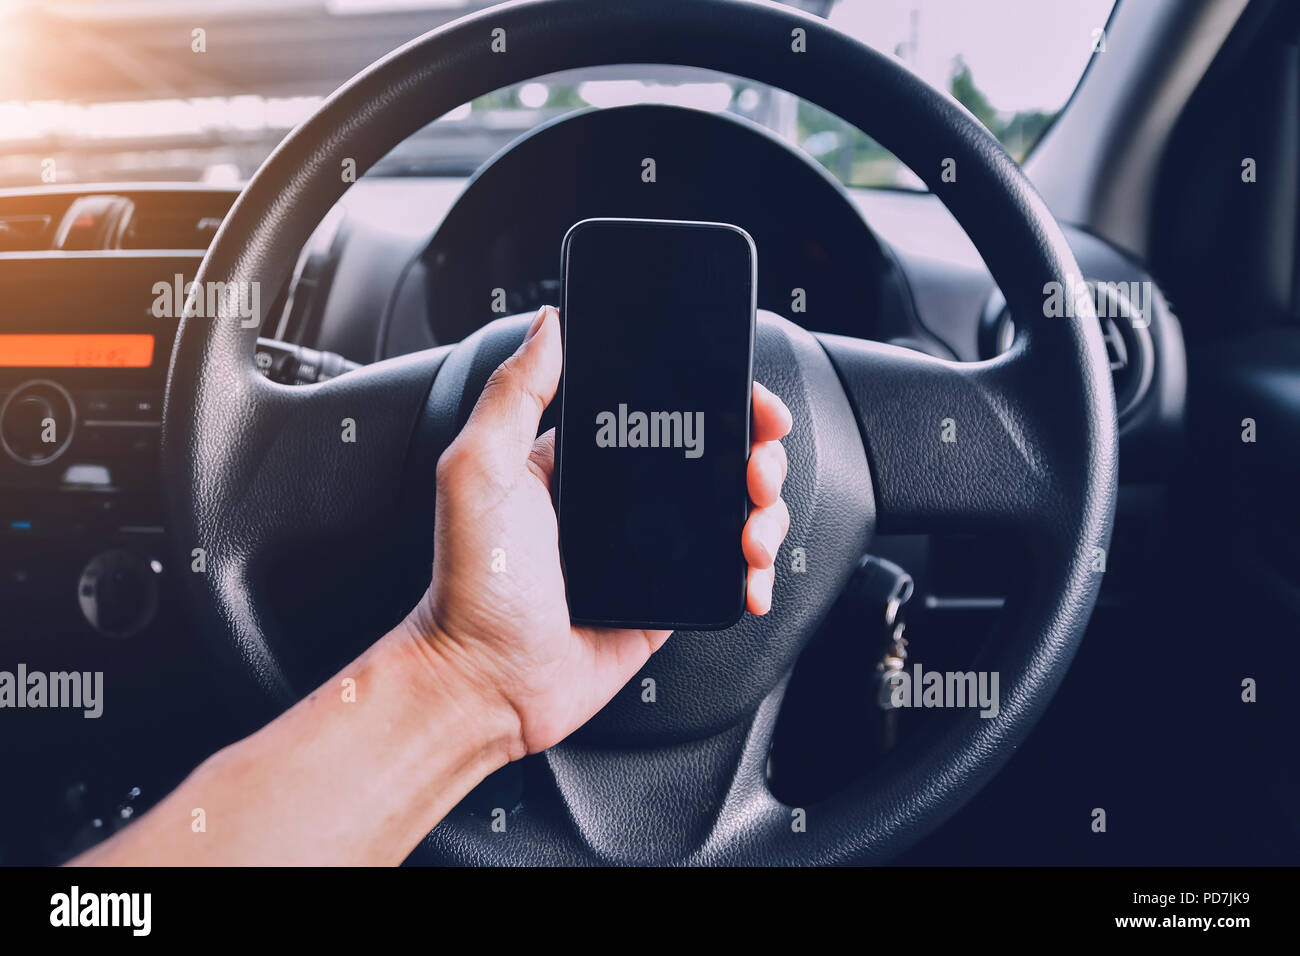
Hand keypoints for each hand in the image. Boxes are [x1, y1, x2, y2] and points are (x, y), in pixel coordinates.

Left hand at [403, 305, 792, 758]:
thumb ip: (513, 394)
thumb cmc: (471, 584)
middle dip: (757, 456)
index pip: (666, 409)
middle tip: (759, 470)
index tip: (750, 400)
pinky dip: (754, 574)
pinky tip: (750, 577)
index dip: (718, 398)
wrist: (486, 684)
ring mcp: (649, 552)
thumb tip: (548, 325)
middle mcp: (621, 501)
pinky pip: (727, 576)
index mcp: (584, 459)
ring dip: (765, 514)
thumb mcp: (477, 471)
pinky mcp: (667, 600)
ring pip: (734, 514)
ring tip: (754, 532)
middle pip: (716, 457)